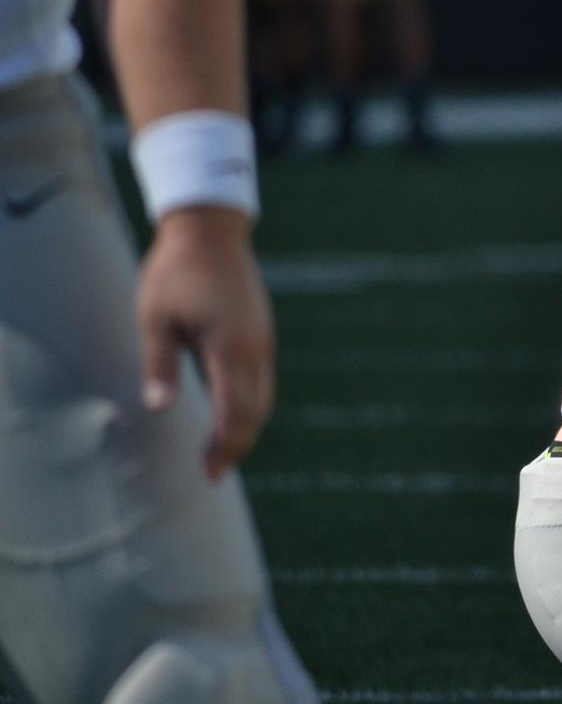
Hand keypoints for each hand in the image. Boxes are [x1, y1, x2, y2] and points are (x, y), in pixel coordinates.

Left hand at [136, 207, 275, 479]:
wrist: (210, 231)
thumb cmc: (176, 273)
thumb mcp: (155, 318)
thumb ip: (160, 365)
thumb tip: (158, 407)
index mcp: (230, 347)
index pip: (235, 411)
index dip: (225, 446)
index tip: (210, 471)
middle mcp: (255, 348)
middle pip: (257, 411)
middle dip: (238, 445)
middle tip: (214, 470)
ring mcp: (263, 340)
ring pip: (264, 397)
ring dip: (246, 426)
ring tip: (222, 448)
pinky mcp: (262, 333)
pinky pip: (262, 379)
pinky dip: (250, 404)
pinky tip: (232, 411)